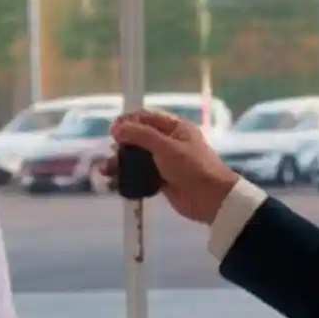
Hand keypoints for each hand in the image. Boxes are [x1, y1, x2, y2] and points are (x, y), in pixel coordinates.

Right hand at [103, 109, 239, 224]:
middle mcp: (169, 142)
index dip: (128, 122)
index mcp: (175, 127)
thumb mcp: (166, 147)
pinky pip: (141, 175)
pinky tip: (116, 181)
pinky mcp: (162, 180)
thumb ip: (140, 136)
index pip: (147, 118)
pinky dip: (129, 177)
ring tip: (107, 170)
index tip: (113, 130)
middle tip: (111, 153)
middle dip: (122, 145)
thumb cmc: (191, 167)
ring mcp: (165, 162)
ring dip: (122, 163)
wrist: (211, 199)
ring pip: (138, 158)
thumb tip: (116, 128)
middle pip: (139, 138)